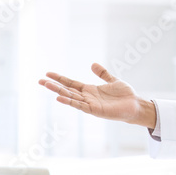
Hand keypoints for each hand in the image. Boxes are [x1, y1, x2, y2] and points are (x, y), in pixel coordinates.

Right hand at [38, 63, 156, 127]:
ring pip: (70, 97)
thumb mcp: (113, 80)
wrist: (135, 105)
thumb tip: (92, 64)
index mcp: (90, 90)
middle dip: (54, 85)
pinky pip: (80, 106)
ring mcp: (90, 104)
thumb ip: (103, 73)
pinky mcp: (95, 110)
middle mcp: (87, 97)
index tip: (47, 74)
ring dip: (58, 92)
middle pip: (67, 90)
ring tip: (46, 85)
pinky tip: (59, 98)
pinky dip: (69, 102)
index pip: (71, 83)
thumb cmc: (125, 95)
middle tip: (39, 80)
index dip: (60, 78)